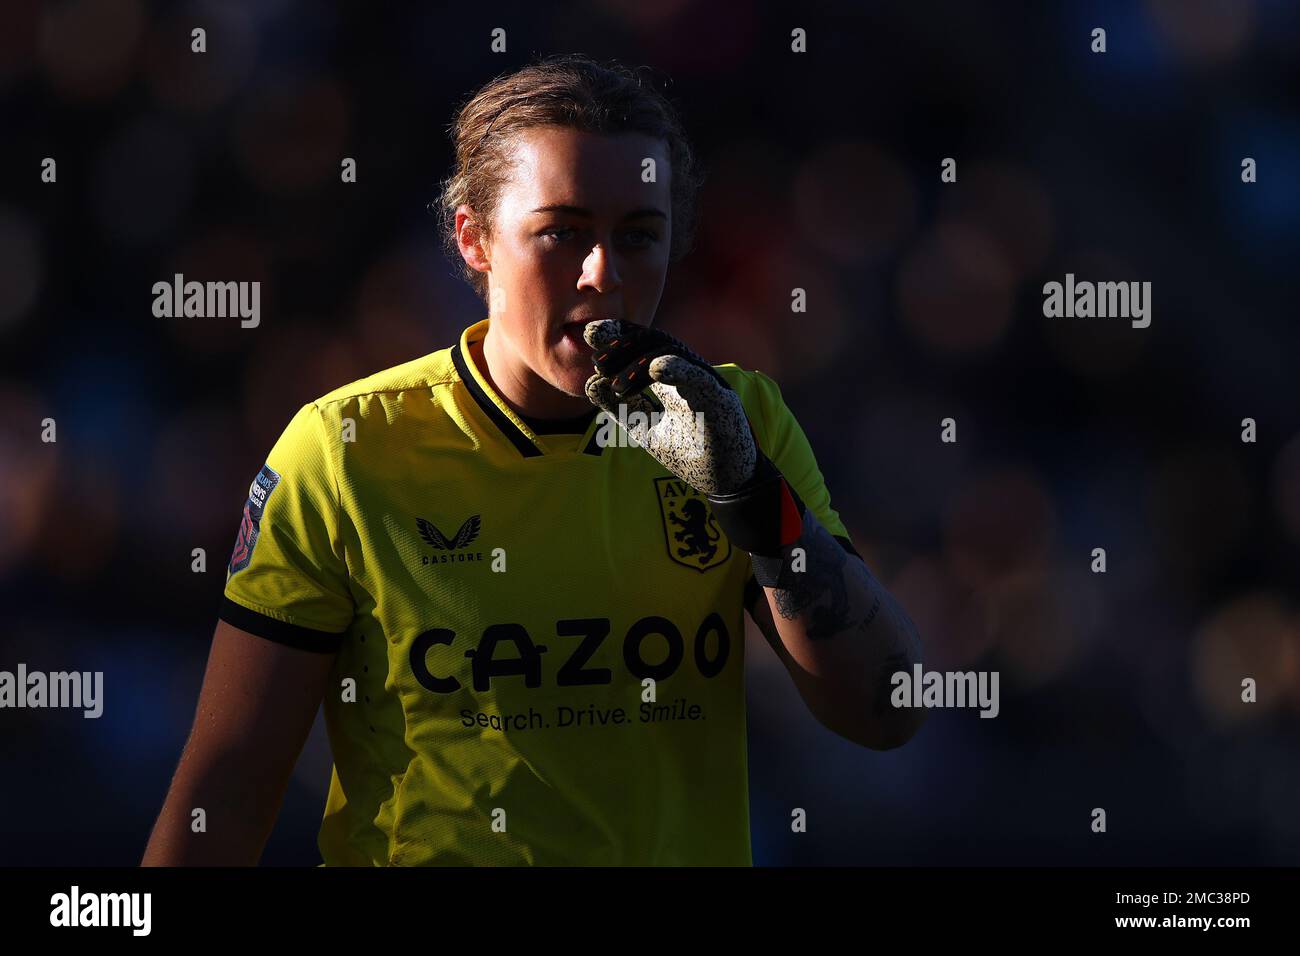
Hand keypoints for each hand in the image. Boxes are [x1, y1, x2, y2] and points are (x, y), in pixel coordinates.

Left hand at [582, 319, 755, 494]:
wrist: (727, 482)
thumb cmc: (689, 453)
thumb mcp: (644, 429)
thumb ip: (618, 407)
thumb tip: (589, 383)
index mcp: (672, 379)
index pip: (644, 347)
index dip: (619, 335)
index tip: (589, 333)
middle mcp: (689, 374)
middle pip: (656, 343)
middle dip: (624, 344)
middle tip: (597, 360)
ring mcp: (706, 384)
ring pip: (674, 355)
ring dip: (640, 362)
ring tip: (615, 381)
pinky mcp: (721, 401)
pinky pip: (700, 379)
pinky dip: (680, 369)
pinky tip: (657, 368)